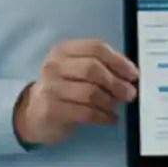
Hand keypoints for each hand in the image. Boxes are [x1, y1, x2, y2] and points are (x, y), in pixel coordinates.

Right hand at [13, 39, 138, 145]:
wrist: (33, 114)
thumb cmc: (62, 89)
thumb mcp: (75, 71)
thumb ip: (99, 67)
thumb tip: (129, 77)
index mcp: (63, 50)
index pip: (96, 48)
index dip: (119, 61)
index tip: (133, 74)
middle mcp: (54, 65)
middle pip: (93, 69)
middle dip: (116, 82)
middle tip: (130, 94)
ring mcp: (51, 88)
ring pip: (90, 92)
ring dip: (110, 101)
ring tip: (117, 106)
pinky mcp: (52, 110)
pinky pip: (86, 113)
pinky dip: (103, 117)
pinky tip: (110, 119)